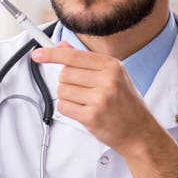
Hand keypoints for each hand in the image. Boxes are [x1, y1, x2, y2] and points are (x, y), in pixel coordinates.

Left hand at [31, 43, 152, 156]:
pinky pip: (64, 107)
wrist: (139, 132)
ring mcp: (100, 99)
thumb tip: (62, 46)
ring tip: (85, 102)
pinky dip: (68, 109)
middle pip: (65, 73)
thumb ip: (86, 60)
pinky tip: (83, 110)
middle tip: (82, 89)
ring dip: (67, 97)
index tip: (38, 54)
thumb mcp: (113, 75)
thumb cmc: (126, 103)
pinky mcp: (92, 116)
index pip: (74, 56)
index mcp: (112, 66)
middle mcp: (107, 80)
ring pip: (62, 90)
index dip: (52, 55)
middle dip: (67, 82)